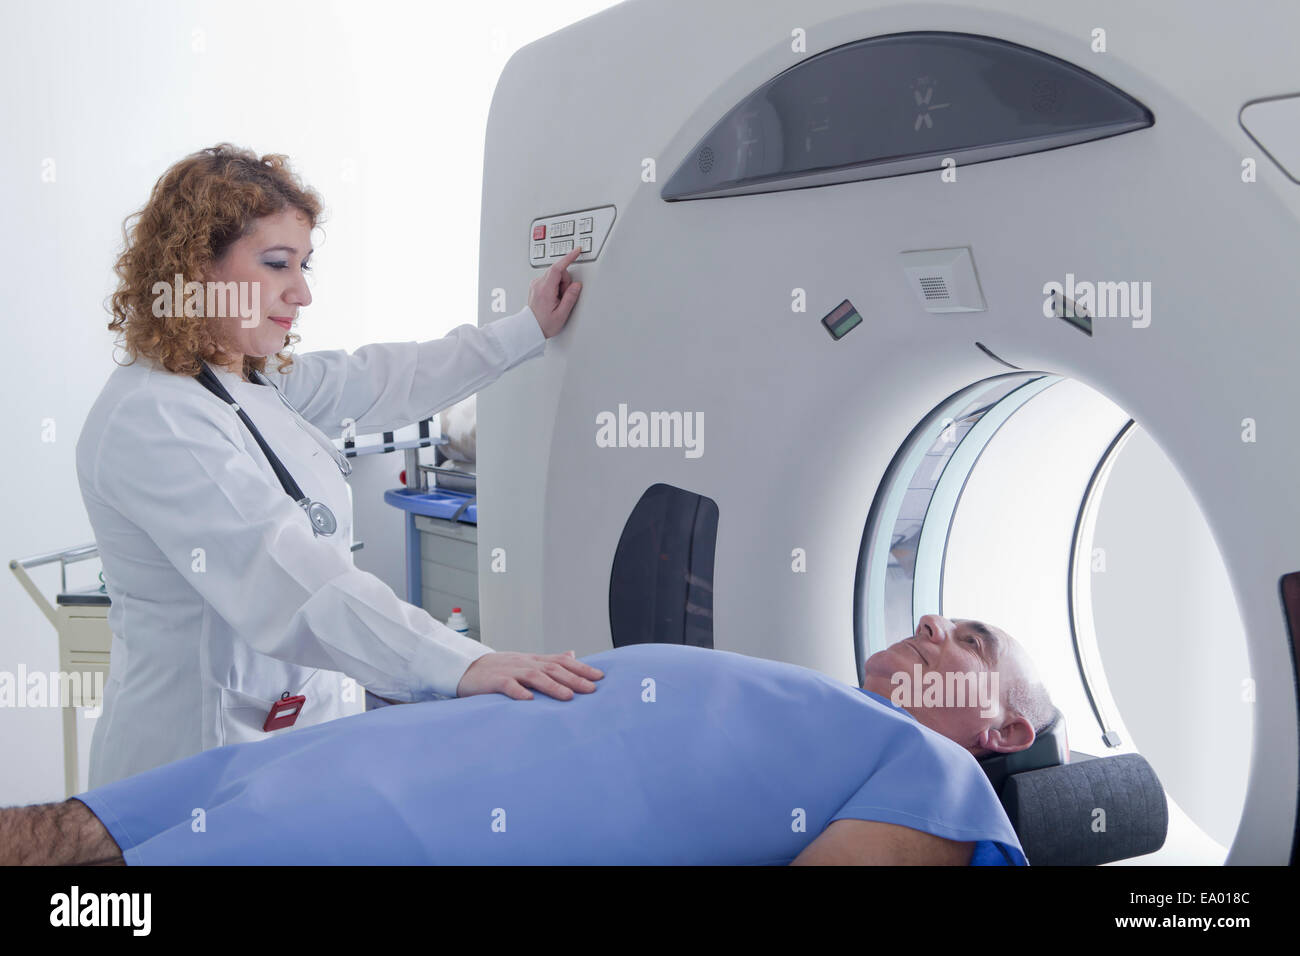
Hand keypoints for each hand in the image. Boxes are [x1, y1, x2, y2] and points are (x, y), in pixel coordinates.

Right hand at [456, 649, 603, 700]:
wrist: (468, 669)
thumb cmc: (501, 669)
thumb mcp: (527, 662)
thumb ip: (550, 661)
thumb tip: (573, 654)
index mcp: (534, 660)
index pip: (562, 661)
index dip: (581, 668)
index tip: (600, 677)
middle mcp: (526, 663)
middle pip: (553, 669)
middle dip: (574, 679)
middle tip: (592, 689)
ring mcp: (510, 671)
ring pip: (535, 676)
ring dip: (553, 686)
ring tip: (568, 697)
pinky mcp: (494, 681)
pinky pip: (508, 685)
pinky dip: (519, 692)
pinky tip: (529, 700)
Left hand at [528, 246, 582, 338]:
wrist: (531, 329)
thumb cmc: (544, 324)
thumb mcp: (562, 314)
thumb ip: (570, 297)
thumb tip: (576, 285)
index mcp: (545, 289)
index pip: (558, 268)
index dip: (568, 258)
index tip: (576, 251)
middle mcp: (538, 284)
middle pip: (558, 272)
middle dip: (565, 282)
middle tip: (563, 298)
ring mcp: (536, 284)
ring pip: (555, 276)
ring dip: (560, 286)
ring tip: (557, 300)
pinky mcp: (536, 285)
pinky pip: (550, 280)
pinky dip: (555, 287)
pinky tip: (554, 298)